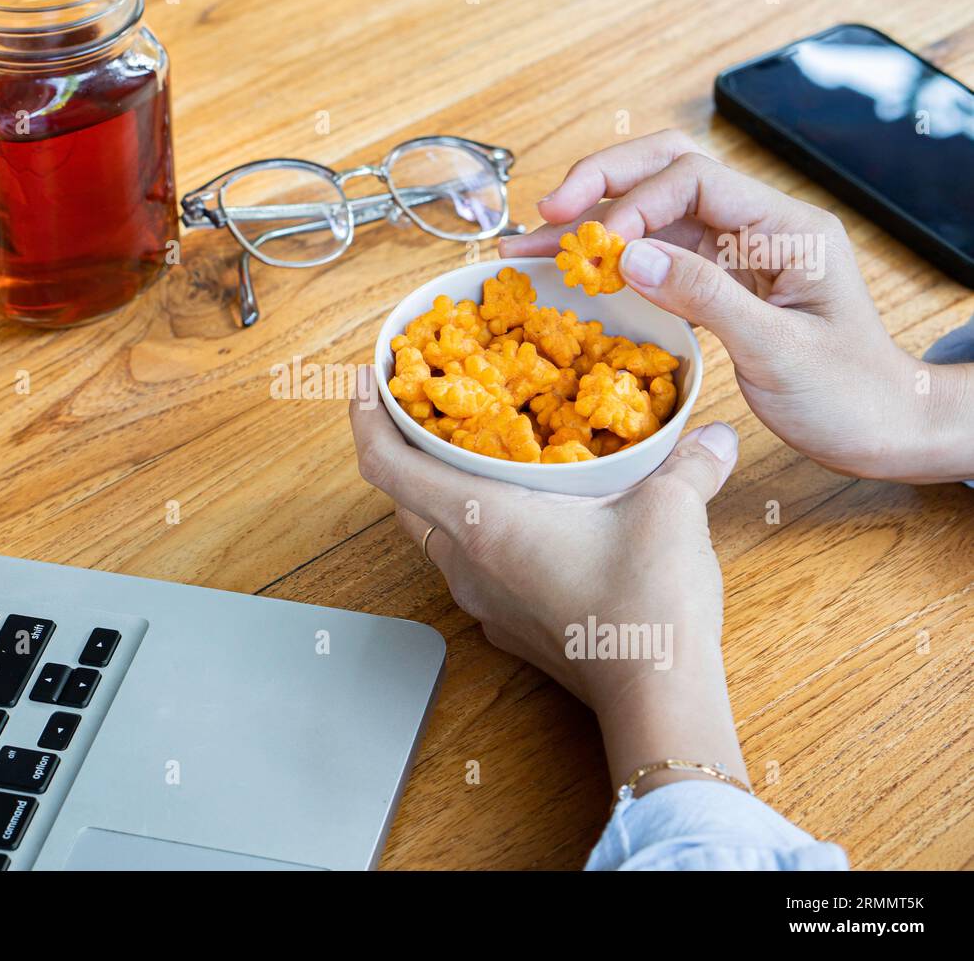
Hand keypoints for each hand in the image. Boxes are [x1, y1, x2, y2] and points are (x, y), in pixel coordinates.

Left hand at [350, 367, 748, 789]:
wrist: (657, 697)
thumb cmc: (644, 603)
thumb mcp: (671, 510)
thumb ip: (689, 462)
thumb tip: (714, 436)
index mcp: (480, 520)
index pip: (387, 465)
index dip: (364, 417)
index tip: (364, 382)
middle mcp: (466, 562)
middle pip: (404, 498)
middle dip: (406, 449)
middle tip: (428, 409)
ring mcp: (483, 600)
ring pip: (438, 534)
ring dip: (445, 493)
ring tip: (480, 455)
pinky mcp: (508, 625)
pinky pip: (473, 566)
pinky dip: (481, 531)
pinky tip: (526, 516)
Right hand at [500, 130, 970, 482]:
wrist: (884, 429)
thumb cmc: (850, 394)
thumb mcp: (776, 349)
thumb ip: (703, 296)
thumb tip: (628, 256)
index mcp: (785, 226)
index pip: (695, 180)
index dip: (635, 203)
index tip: (595, 246)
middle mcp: (758, 226)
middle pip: (667, 170)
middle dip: (603, 183)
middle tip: (547, 211)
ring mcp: (736, 253)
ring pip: (653, 214)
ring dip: (593, 221)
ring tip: (532, 241)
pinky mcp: (718, 284)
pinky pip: (655, 257)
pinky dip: (610, 260)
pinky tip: (569, 271)